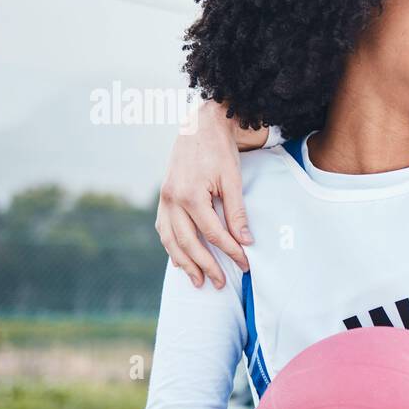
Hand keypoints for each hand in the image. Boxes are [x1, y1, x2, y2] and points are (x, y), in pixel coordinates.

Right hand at [155, 98, 262, 288]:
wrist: (200, 125)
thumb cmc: (219, 150)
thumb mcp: (233, 179)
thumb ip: (236, 212)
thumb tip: (245, 241)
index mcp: (190, 195)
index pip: (213, 234)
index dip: (230, 251)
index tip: (245, 264)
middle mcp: (172, 199)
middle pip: (188, 242)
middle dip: (206, 266)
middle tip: (221, 283)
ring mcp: (164, 199)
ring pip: (170, 240)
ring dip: (184, 263)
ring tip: (198, 281)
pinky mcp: (163, 197)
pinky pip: (164, 228)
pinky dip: (171, 247)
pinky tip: (181, 261)